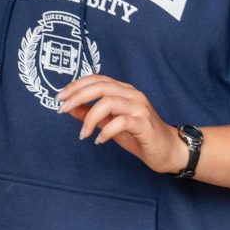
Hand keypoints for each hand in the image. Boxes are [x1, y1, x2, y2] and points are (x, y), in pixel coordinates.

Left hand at [56, 74, 185, 174]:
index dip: (76, 85)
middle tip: (62, 109)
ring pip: (108, 102)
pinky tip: (99, 140)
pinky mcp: (144, 124)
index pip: (97, 79)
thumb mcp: (110, 123)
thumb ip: (91, 114)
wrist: (170, 151)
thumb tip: (69, 108)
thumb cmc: (139, 136)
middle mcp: (132, 94)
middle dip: (77, 96)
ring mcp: (139, 107)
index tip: (59, 97)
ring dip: (90, 117)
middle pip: (100, 86)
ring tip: (83, 133)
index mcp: (123, 90)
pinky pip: (121, 122)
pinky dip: (106, 131)